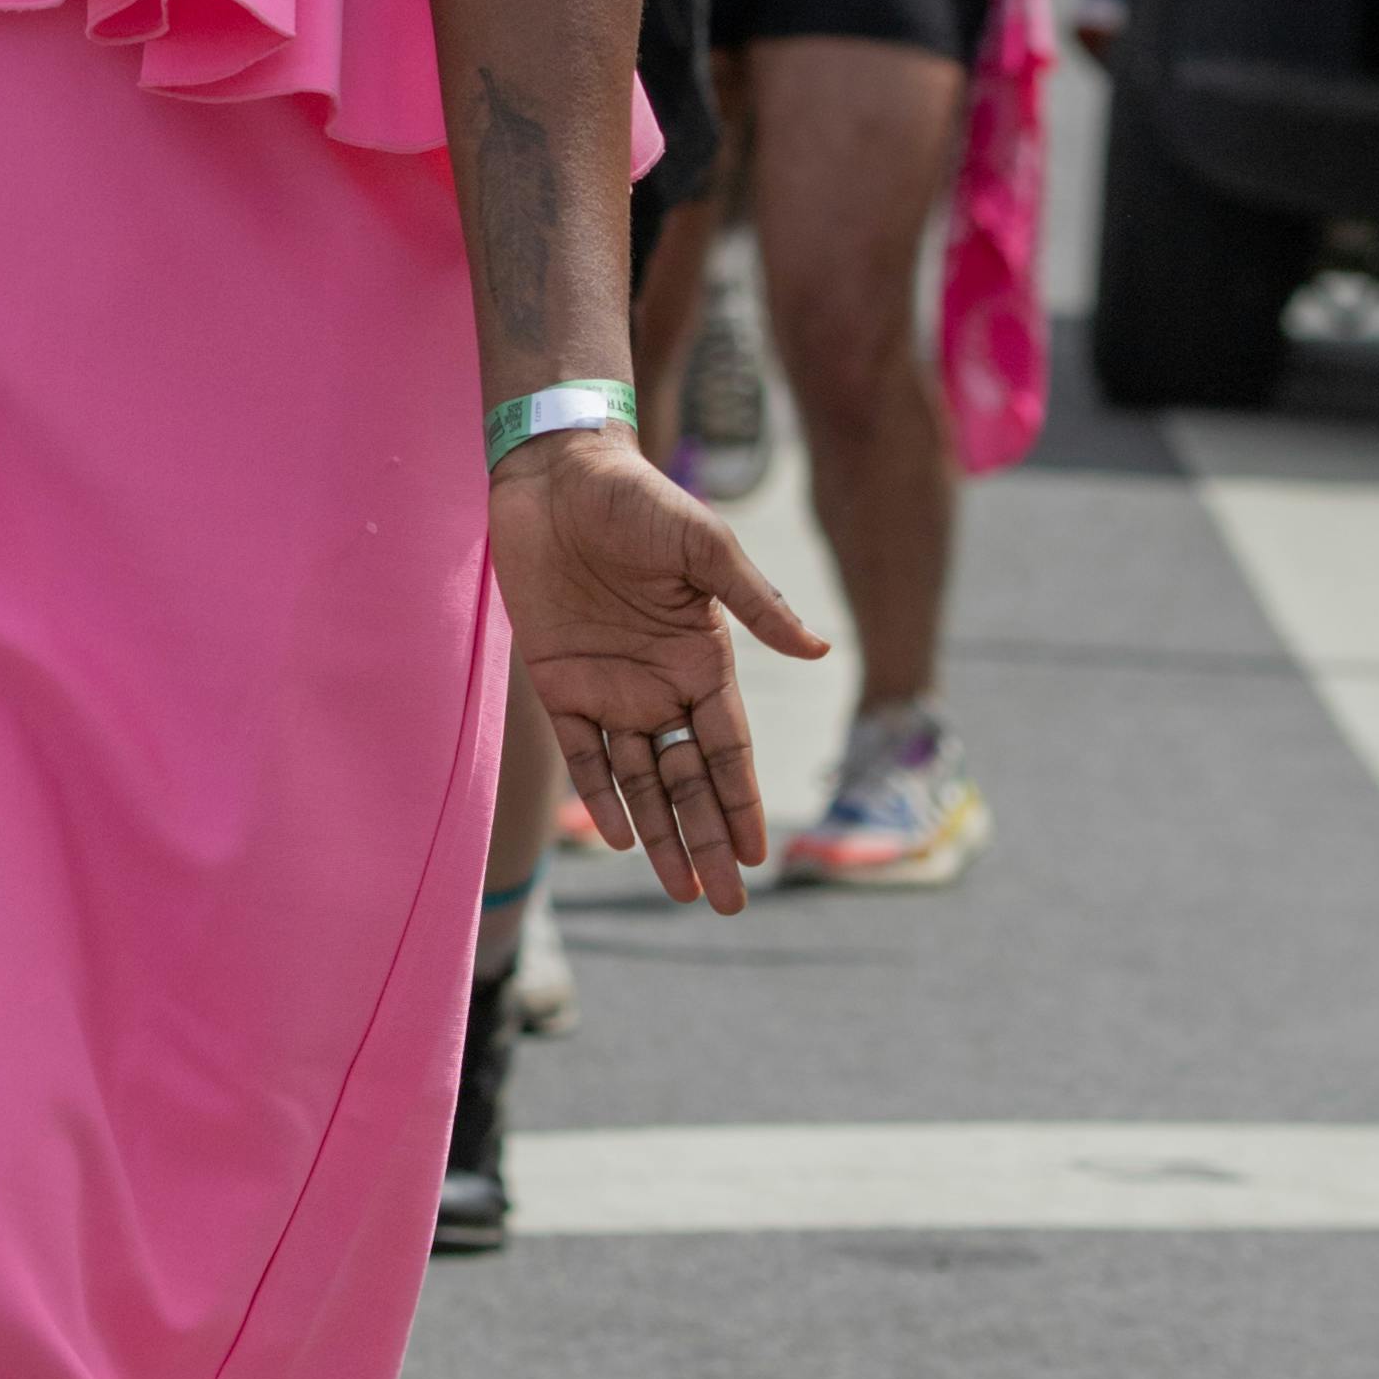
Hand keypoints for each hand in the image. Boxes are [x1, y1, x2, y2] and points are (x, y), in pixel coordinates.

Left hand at [485, 427, 820, 913]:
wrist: (558, 475)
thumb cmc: (637, 500)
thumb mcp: (704, 546)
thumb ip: (755, 603)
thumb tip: (820, 652)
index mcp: (704, 659)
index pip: (727, 751)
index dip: (742, 804)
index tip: (758, 857)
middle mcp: (661, 684)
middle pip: (690, 782)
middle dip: (708, 840)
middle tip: (726, 904)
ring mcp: (609, 687)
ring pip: (640, 781)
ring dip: (660, 835)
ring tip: (680, 890)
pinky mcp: (558, 680)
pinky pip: (582, 753)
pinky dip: (600, 795)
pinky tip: (618, 837)